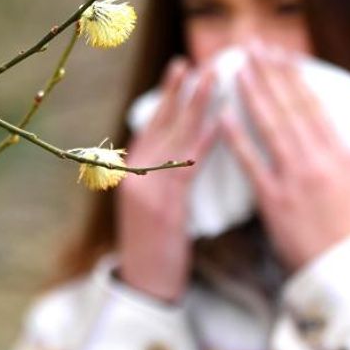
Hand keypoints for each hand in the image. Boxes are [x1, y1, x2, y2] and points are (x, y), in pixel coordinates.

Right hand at [117, 57, 217, 302]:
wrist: (144, 291)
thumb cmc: (156, 252)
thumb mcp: (152, 209)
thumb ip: (161, 177)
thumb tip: (181, 152)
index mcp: (129, 172)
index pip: (152, 124)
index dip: (168, 95)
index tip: (183, 67)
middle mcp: (132, 174)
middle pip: (161, 122)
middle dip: (182, 88)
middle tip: (201, 58)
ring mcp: (145, 188)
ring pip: (175, 136)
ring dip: (197, 103)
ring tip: (214, 75)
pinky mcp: (162, 207)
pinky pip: (186, 165)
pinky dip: (204, 139)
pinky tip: (220, 121)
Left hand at [219, 42, 349, 272]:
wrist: (346, 272)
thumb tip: (341, 121)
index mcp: (341, 153)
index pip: (313, 104)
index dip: (295, 75)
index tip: (281, 52)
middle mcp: (318, 160)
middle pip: (289, 107)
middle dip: (269, 73)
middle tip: (252, 46)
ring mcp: (294, 179)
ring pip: (270, 126)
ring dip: (252, 93)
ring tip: (237, 68)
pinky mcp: (273, 199)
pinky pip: (251, 162)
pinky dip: (236, 137)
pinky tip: (222, 114)